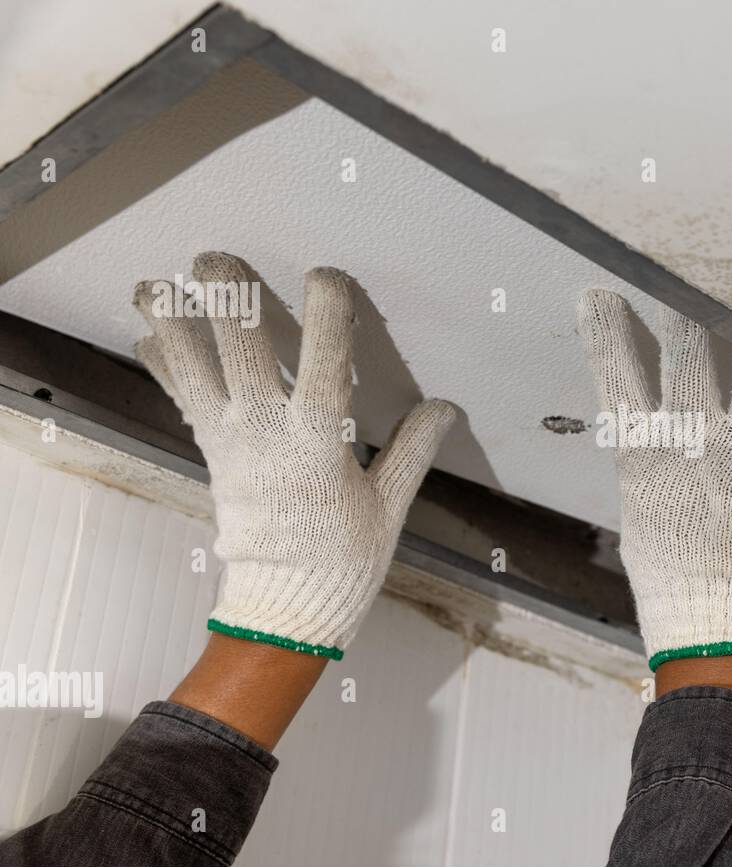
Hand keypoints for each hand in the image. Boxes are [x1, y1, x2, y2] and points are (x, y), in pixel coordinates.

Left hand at [134, 252, 454, 658]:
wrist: (285, 604)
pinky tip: (150, 337)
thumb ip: (412, 451)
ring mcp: (230, 441)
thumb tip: (445, 408)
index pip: (326, 358)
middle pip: (242, 349)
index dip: (327, 310)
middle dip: (228, 298)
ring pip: (195, 370)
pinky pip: (181, 401)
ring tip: (155, 285)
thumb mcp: (389, 506)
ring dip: (173, 324)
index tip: (327, 275)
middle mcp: (267, 431)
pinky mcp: (210, 455)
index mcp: (319, 440)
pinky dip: (164, 367)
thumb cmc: (342, 557)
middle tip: (215, 260)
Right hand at [577, 290, 731, 681]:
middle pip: (689, 346)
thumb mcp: (641, 519)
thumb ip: (649, 469)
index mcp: (646, 452)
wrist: (718, 632)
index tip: (601, 292)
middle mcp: (696, 435)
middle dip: (687, 302)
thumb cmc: (672, 586)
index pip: (616, 374)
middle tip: (693, 271)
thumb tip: (653, 444)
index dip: (606, 329)